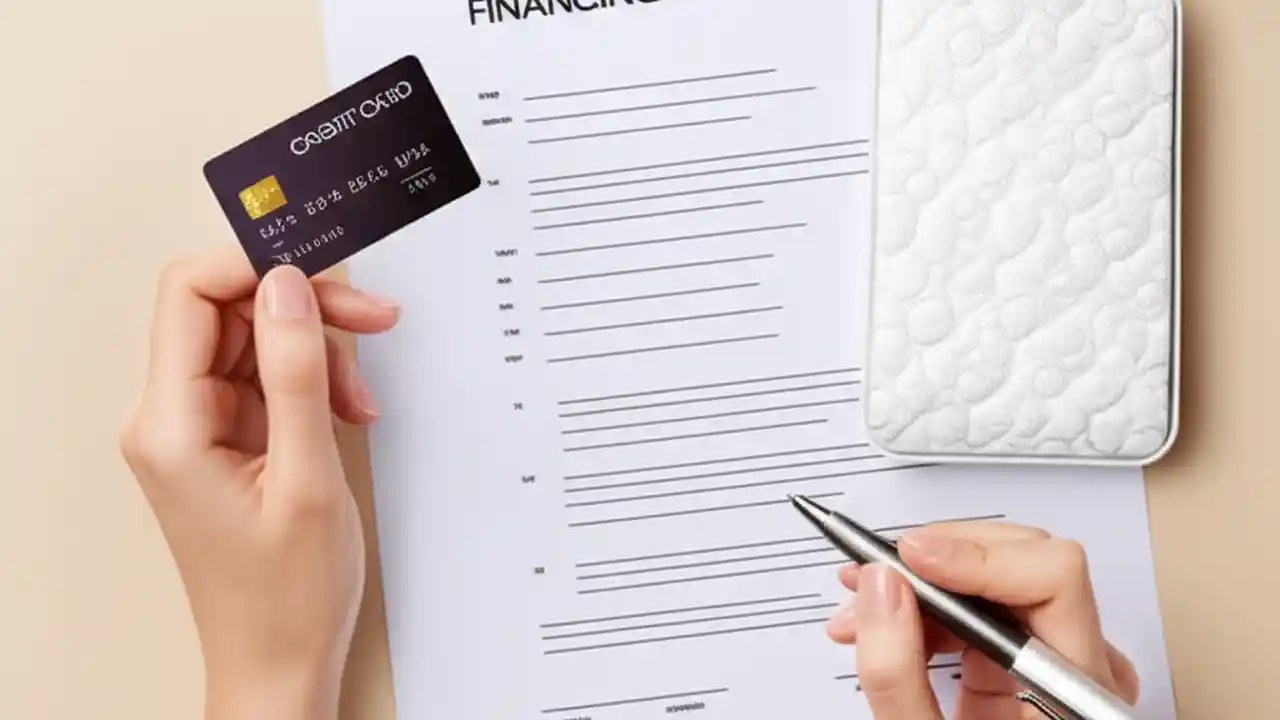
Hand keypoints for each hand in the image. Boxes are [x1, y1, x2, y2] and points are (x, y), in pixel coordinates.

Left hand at [119, 249, 399, 719]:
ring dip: (319, 355)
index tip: (324, 270)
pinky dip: (314, 386)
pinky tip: (346, 413)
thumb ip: (296, 374)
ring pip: (257, 342)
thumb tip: (289, 287)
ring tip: (361, 398)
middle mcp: (172, 417)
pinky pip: (269, 381)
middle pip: (231, 312)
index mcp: (170, 424)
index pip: (192, 295)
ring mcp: (199, 427)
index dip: (258, 267)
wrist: (280, 661)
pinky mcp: (227, 439)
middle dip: (306, 310)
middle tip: (373, 317)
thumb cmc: (285, 595)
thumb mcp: (307, 477)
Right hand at [827, 523, 1140, 718]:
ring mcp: (1060, 664)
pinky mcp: (1029, 663)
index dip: (976, 555)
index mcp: (1078, 698)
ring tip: (862, 608)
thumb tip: (879, 588)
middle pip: (1025, 562)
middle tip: (874, 577)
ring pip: (999, 574)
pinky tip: (889, 619)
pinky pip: (984, 605)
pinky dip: (929, 603)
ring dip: (922, 580)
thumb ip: (898, 674)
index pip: (1054, 579)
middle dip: (936, 562)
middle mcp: (1084, 671)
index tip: (910, 559)